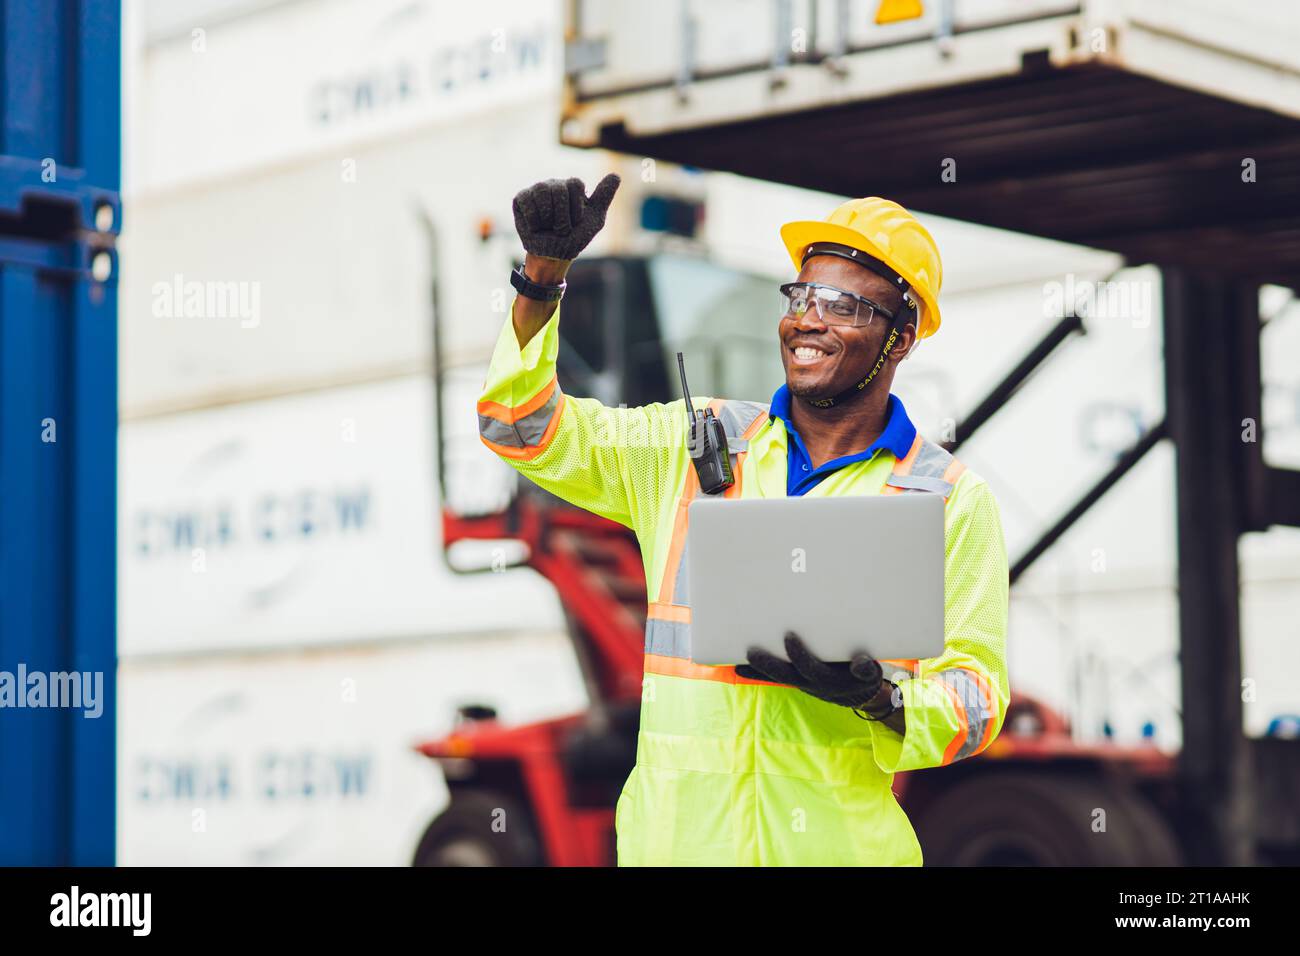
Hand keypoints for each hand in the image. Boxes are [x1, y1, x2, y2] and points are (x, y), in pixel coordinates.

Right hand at [511, 173, 620, 260]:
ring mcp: (537, 190)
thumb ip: (603, 197)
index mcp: (571, 186)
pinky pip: (527, 202)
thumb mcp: (594, 219)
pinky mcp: (521, 198)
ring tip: (548, 227)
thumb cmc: (575, 237)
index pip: (575, 183)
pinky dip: (533, 220)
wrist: (554, 255)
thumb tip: (616, 175)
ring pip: (542, 193)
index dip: (576, 208)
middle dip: (562, 217)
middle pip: (558, 189)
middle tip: (561, 229)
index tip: (576, 221)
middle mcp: (554, 184)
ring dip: (548, 219)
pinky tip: (536, 226)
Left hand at [736, 631, 893, 714]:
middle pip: (785, 676)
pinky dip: (754, 674)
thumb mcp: (871, 673)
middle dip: (768, 663)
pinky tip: (738, 668)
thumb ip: (867, 668)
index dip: (798, 655)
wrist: (857, 693)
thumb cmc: (862, 676)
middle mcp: (810, 684)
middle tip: (751, 650)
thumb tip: (862, 664)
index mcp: (828, 680)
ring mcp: (800, 683)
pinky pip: (772, 678)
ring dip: (757, 670)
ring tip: (738, 659)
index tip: (789, 637)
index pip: (809, 669)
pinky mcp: (794, 680)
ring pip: (775, 677)